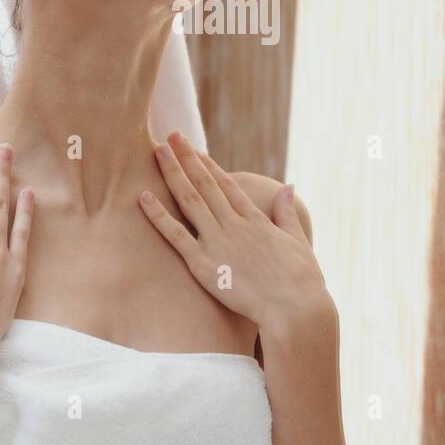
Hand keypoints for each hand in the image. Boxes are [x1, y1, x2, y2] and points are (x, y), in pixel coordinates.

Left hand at [139, 131, 326, 332]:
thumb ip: (286, 212)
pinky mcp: (204, 265)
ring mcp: (218, 242)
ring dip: (172, 173)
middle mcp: (234, 225)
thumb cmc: (302, 281)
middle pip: (205, 184)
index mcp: (255, 220)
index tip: (195, 151)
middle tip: (170, 135)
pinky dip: (158, 216)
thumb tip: (287, 187)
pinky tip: (143, 197)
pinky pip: (176, 236)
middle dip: (186, 158)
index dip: (209, 166)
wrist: (296, 309)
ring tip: (157, 151)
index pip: (227, 185)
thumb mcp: (298, 240)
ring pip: (189, 200)